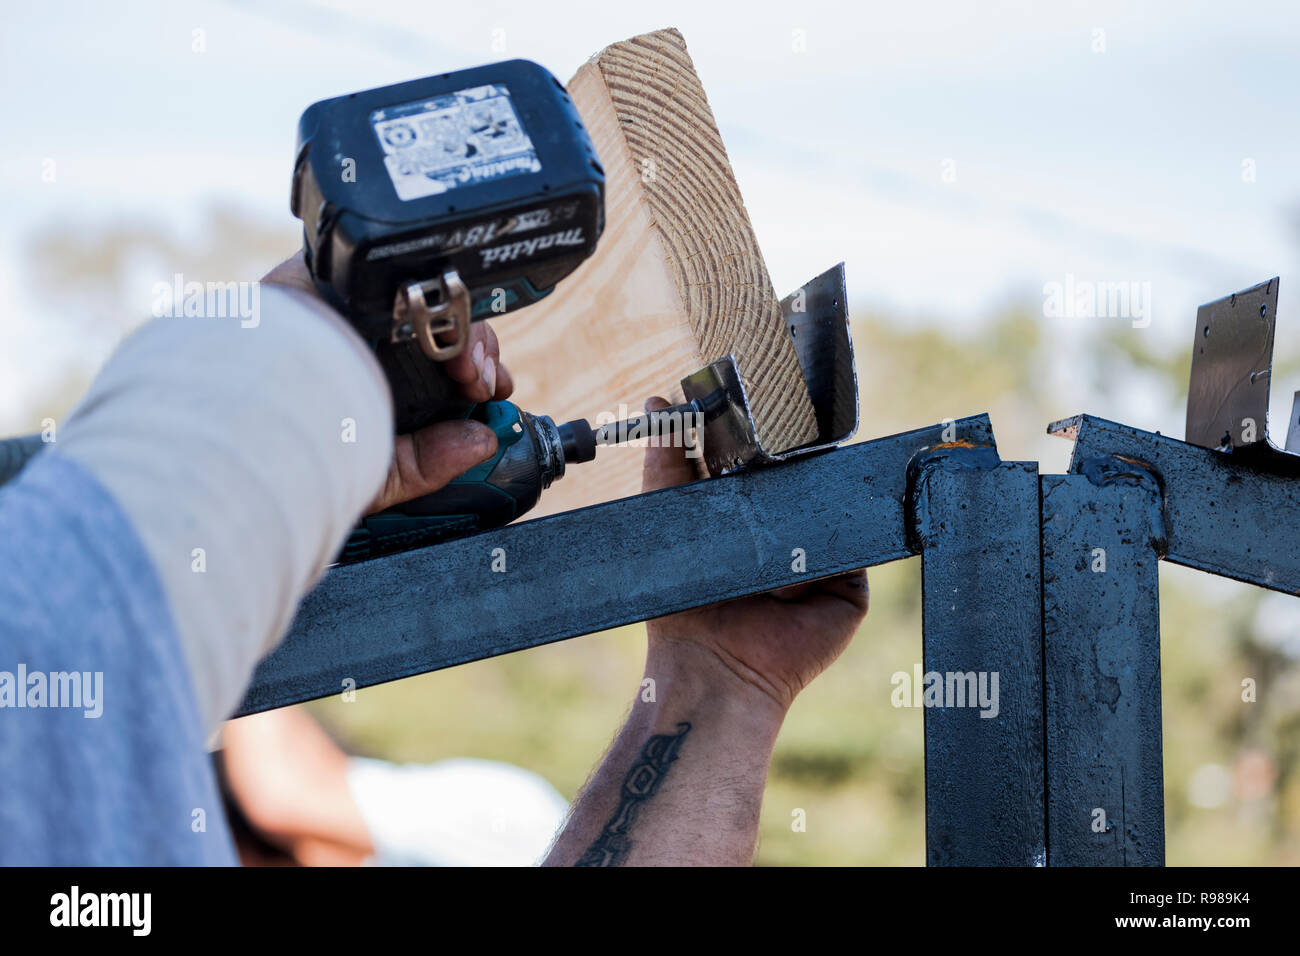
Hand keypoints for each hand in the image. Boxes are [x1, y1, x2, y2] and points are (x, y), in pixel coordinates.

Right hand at [263, 253, 514, 512]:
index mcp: (376, 389)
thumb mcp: (371, 474)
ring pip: (423, 298)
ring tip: (463, 361)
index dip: (475, 375)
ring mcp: (347, 309)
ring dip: (459, 324)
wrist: (242, 416)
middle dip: (476, 353)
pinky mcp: (324, 275)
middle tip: (483, 380)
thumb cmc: (289, 455)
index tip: (494, 390)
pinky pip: (381, 263)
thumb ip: (427, 463)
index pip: (439, 372)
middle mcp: (365, 347)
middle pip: (441, 332)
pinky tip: (436, 315)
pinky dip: (415, 281)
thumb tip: (483, 441)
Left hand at [641, 396, 868, 711]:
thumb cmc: (684, 601)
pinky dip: (826, 552)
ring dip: (816, 507)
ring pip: (835, 515)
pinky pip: (850, 553)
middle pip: (813, 488)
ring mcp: (827, 565)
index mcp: (757, 524)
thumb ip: (668, 460)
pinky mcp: (851, 592)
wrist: (710, 665)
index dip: (775, 448)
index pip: (776, 472)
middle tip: (791, 442)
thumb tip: (659, 401)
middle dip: (804, 468)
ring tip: (786, 510)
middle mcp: (795, 541)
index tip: (770, 416)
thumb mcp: (669, 517)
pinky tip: (794, 566)